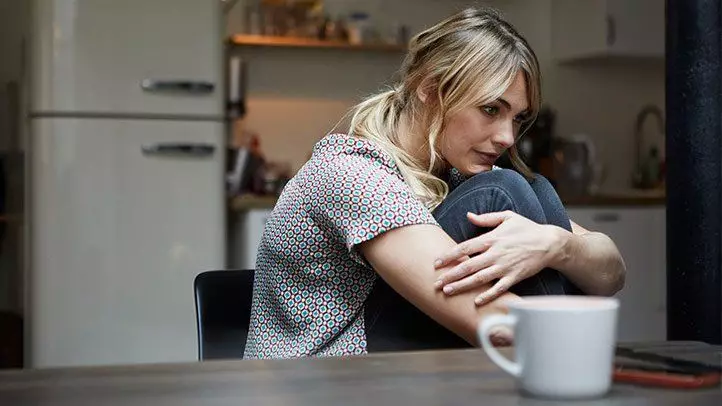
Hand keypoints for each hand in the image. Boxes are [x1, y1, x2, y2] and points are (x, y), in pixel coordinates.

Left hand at [434, 211, 563, 304]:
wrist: (550, 242)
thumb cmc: (527, 228)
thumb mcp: (507, 217)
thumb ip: (486, 218)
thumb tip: (468, 215)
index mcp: (492, 238)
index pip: (464, 247)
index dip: (449, 255)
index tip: (436, 263)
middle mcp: (496, 253)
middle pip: (468, 266)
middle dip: (450, 275)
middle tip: (435, 283)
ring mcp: (505, 267)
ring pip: (479, 278)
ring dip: (462, 286)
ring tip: (448, 292)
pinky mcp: (515, 277)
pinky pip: (499, 288)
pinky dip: (488, 295)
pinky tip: (476, 302)